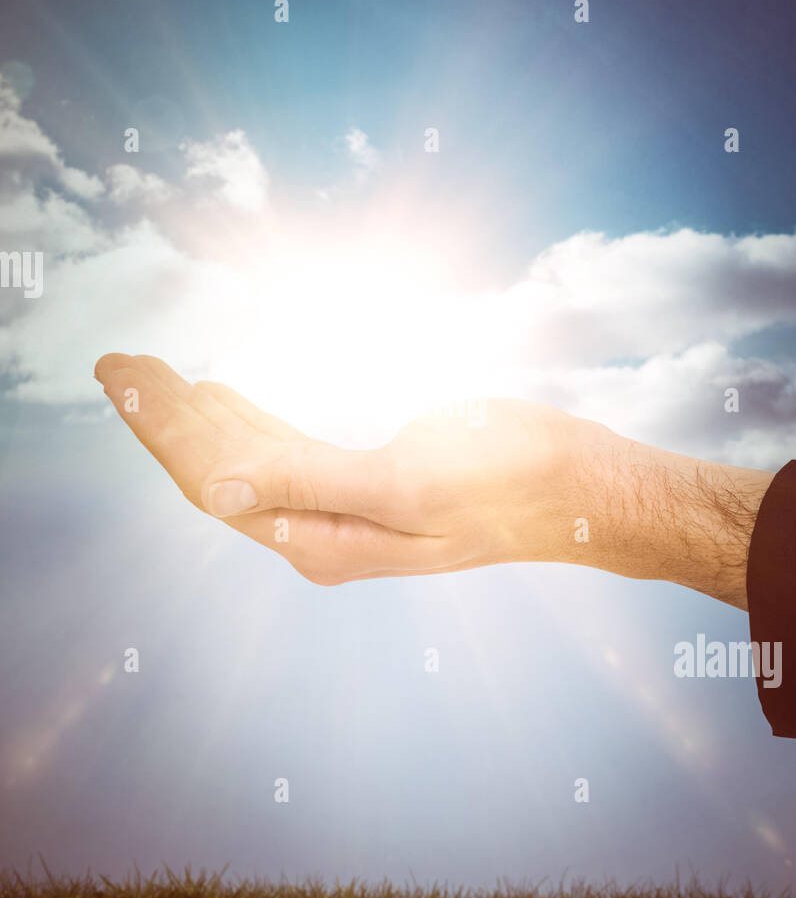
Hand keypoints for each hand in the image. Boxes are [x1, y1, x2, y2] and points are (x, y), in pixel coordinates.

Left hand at [94, 353, 772, 602]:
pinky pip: (283, 454)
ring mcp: (342, 511)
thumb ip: (312, 485)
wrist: (579, 489)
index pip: (214, 483)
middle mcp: (319, 532)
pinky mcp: (366, 484)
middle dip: (164, 417)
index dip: (163, 430)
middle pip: (217, 471)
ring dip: (197, 416)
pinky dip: (244, 423)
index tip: (120, 373)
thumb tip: (221, 490)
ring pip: (247, 460)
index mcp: (321, 538)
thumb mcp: (409, 480)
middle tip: (113, 359)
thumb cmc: (508, 479)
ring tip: (147, 370)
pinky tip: (222, 398)